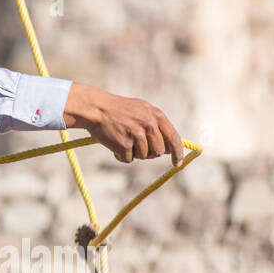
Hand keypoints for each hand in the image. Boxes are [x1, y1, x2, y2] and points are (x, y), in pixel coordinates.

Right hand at [63, 82, 183, 165]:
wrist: (96, 108)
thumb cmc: (119, 110)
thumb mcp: (142, 110)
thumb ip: (157, 125)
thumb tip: (170, 149)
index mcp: (156, 116)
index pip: (173, 139)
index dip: (177, 153)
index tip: (176, 164)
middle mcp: (149, 125)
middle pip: (158, 151)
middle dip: (149, 153)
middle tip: (136, 145)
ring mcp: (136, 135)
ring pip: (143, 156)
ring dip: (134, 152)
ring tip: (123, 139)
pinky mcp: (124, 145)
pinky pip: (128, 159)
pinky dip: (121, 155)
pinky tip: (114, 143)